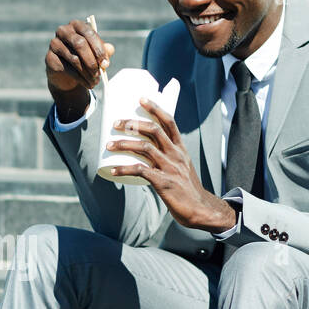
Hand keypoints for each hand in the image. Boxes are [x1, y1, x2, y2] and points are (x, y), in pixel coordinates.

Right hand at [45, 20, 114, 118]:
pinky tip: (87, 84)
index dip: (98, 49)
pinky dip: (80, 78)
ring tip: (95, 82)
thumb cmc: (84, 58)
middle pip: (80, 44)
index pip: (89, 33)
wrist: (66, 73)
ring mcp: (54, 44)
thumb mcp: (96, 53)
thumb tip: (110, 50)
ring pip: (74, 59)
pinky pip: (67, 69)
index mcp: (77, 25)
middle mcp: (63, 31)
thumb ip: (105, 50)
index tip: (106, 63)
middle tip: (100, 73)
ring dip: (87, 73)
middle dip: (92, 61)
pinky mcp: (49, 58)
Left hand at [106, 97, 237, 232]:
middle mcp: (176, 154)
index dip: (155, 108)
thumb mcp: (181, 167)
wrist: (199, 209)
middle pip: (153, 130)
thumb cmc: (186, 188)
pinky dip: (124, 169)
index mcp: (180, 149)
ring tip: (109, 145)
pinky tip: (113, 170)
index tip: (141, 98)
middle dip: (132, 123)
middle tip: (115, 123)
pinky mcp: (163, 182)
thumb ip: (166, 158)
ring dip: (124, 144)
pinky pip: (140, 171)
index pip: (169, 122)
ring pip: (144, 148)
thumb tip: (144, 153)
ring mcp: (170, 168)